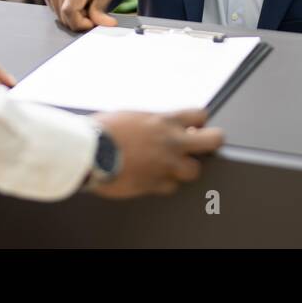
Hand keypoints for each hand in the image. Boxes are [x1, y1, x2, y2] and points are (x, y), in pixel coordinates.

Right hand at [40, 0, 118, 31]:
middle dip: (77, 20)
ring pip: (58, 15)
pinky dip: (63, 10)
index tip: (91, 22)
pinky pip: (53, 9)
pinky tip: (71, 0)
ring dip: (70, 16)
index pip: (69, 11)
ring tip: (81, 4)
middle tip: (89, 11)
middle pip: (63, 16)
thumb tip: (108, 25)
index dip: (80, 23)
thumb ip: (101, 11)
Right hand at [86, 109, 223, 198]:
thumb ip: (149, 123)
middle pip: (213, 140)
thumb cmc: (102, 131)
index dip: (199, 123)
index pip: (200, 115)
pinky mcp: (155, 184)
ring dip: (184, 169)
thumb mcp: (130, 117)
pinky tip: (150, 178)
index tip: (192, 128)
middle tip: (200, 147)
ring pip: (195, 171)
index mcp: (163, 120)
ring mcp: (165, 164)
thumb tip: (154, 125)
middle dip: (211, 143)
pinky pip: (171, 187)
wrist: (88, 151)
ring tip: (169, 166)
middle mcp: (170, 141)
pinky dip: (163, 184)